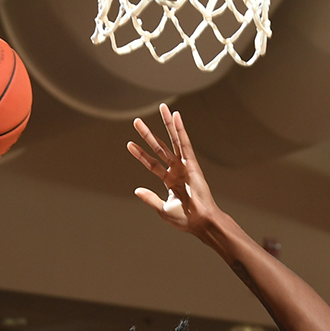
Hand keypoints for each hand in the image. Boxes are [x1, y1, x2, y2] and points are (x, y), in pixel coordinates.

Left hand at [127, 104, 222, 238]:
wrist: (200, 222)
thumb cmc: (185, 219)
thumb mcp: (163, 209)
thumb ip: (150, 198)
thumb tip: (136, 190)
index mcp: (170, 180)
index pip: (152, 163)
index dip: (140, 154)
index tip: (129, 144)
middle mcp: (177, 170)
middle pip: (159, 148)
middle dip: (148, 134)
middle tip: (137, 121)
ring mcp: (184, 165)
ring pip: (172, 140)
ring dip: (167, 124)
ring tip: (161, 108)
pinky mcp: (192, 163)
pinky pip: (185, 143)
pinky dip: (180, 129)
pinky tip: (176, 116)